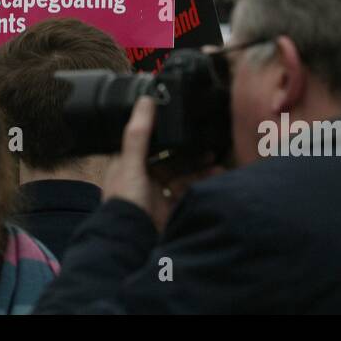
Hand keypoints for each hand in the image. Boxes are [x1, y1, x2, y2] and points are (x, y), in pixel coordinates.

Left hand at [101, 97, 218, 231]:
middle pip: (168, 158)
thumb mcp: (131, 162)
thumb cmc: (125, 202)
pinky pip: (188, 192)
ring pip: (180, 174)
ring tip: (215, 160)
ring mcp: (155, 194)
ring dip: (197, 167)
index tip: (184, 122)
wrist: (132, 241)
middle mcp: (141, 177)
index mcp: (127, 164)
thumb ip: (139, 133)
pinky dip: (201, 184)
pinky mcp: (169, 209)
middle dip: (188, 152)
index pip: (148, 141)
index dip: (165, 132)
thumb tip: (146, 99)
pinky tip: (214, 177)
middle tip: (207, 143)